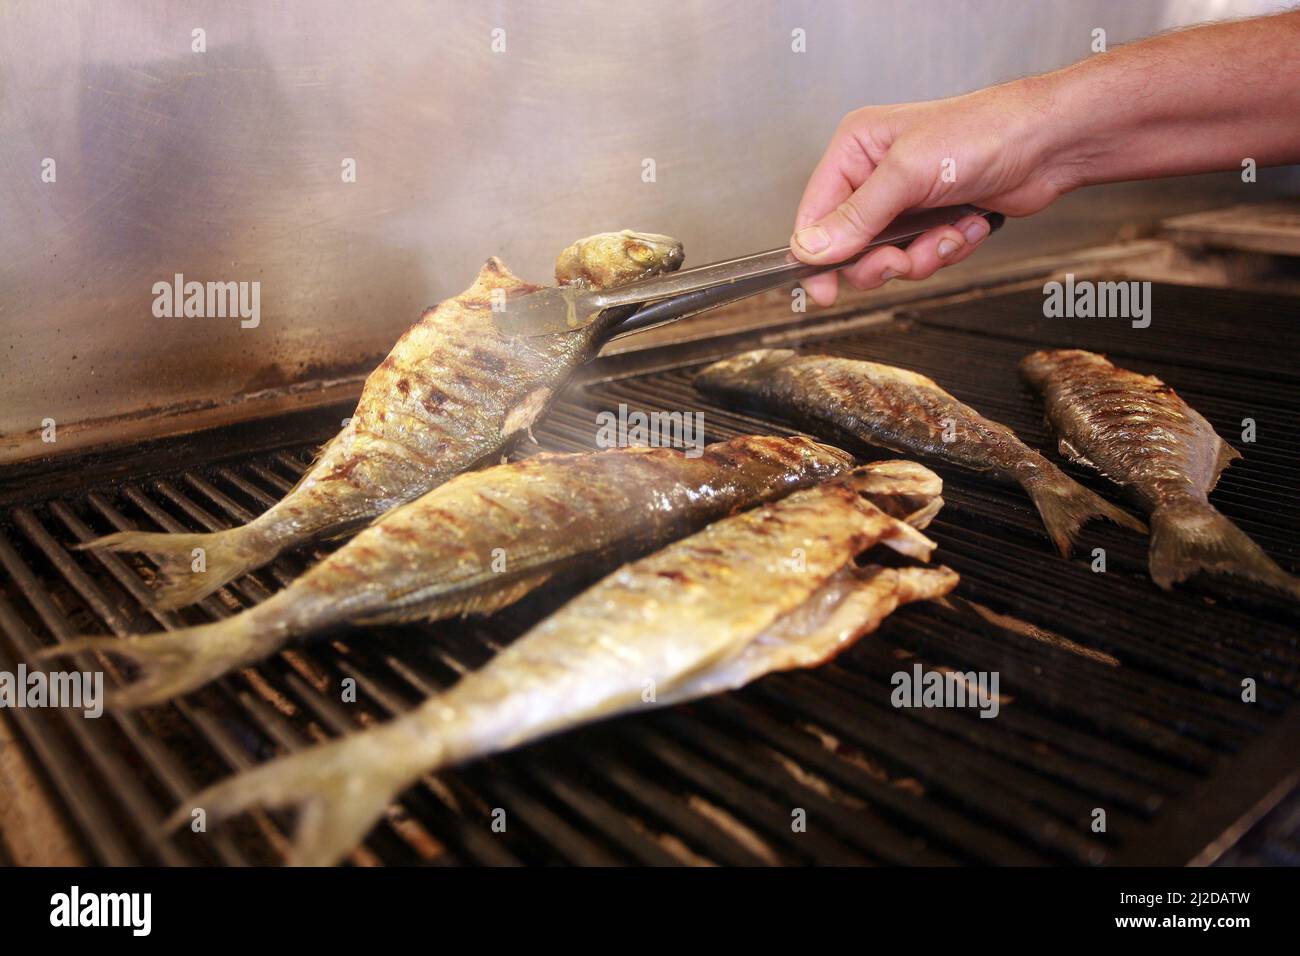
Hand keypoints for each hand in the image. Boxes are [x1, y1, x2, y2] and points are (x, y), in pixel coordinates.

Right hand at [791, 78, 1074, 305]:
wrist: (1047, 144)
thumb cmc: (984, 132)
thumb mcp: (907, 173)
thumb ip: (856, 215)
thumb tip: (811, 248)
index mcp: (856, 150)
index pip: (815, 213)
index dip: (817, 255)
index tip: (824, 290)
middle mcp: (875, 176)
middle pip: (850, 246)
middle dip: (883, 260)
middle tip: (901, 259)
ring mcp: (905, 201)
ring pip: (888, 259)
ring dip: (921, 257)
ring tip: (948, 233)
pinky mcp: (932, 220)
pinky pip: (921, 258)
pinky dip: (946, 249)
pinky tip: (968, 224)